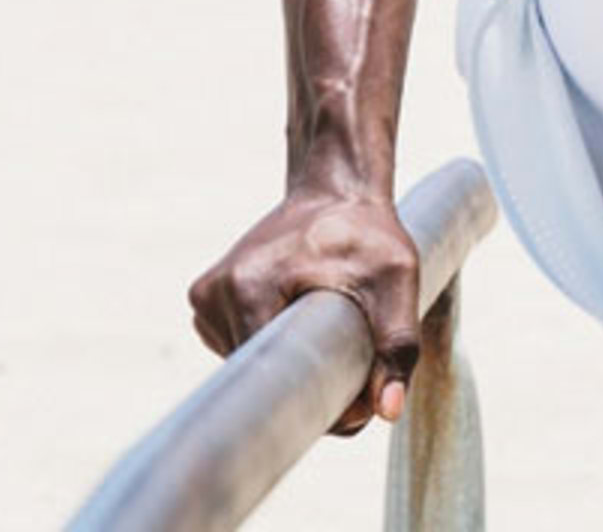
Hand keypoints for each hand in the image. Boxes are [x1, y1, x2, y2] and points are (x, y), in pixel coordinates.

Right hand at [187, 187, 421, 431]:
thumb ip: (396, 345)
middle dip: (306, 384)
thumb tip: (389, 411)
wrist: (337, 191)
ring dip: (287, 365)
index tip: (351, 402)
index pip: (275, 376)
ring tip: (322, 333)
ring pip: (248, 366)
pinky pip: (237, 345)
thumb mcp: (395, 283)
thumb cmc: (368, 235)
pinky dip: (269, 345)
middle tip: (351, 368)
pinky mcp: (206, 297)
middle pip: (261, 375)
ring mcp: (206, 296)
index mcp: (250, 288)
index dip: (315, 402)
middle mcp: (216, 294)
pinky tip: (294, 322)